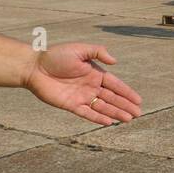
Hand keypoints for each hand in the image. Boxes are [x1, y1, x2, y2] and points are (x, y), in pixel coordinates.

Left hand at [24, 42, 141, 126]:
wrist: (34, 67)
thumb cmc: (55, 56)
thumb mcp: (79, 49)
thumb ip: (98, 52)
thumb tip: (115, 62)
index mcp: (94, 73)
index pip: (115, 85)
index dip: (127, 93)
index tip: (138, 100)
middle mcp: (90, 86)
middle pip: (112, 98)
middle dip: (125, 106)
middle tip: (138, 114)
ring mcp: (81, 97)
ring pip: (102, 107)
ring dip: (115, 113)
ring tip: (128, 119)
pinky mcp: (71, 105)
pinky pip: (87, 113)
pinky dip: (97, 118)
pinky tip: (108, 122)